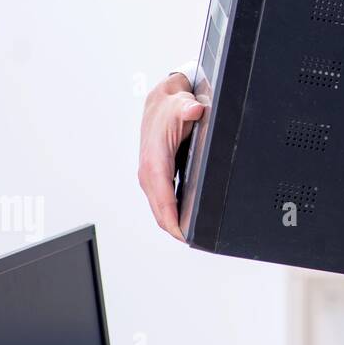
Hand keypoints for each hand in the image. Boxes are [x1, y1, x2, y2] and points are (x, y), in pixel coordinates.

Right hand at [138, 72, 204, 240]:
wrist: (160, 102)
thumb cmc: (170, 106)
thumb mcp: (181, 104)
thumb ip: (188, 108)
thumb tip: (194, 110)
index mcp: (154, 163)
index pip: (163, 200)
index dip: (173, 221)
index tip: (185, 236)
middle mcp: (149, 174)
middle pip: (160, 212)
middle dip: (175, 229)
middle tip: (193, 242)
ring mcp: (151, 177)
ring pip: (160, 209)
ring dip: (172, 224)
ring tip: (190, 236)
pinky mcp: (156, 177)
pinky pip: (163, 201)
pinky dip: (171, 213)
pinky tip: (184, 219)